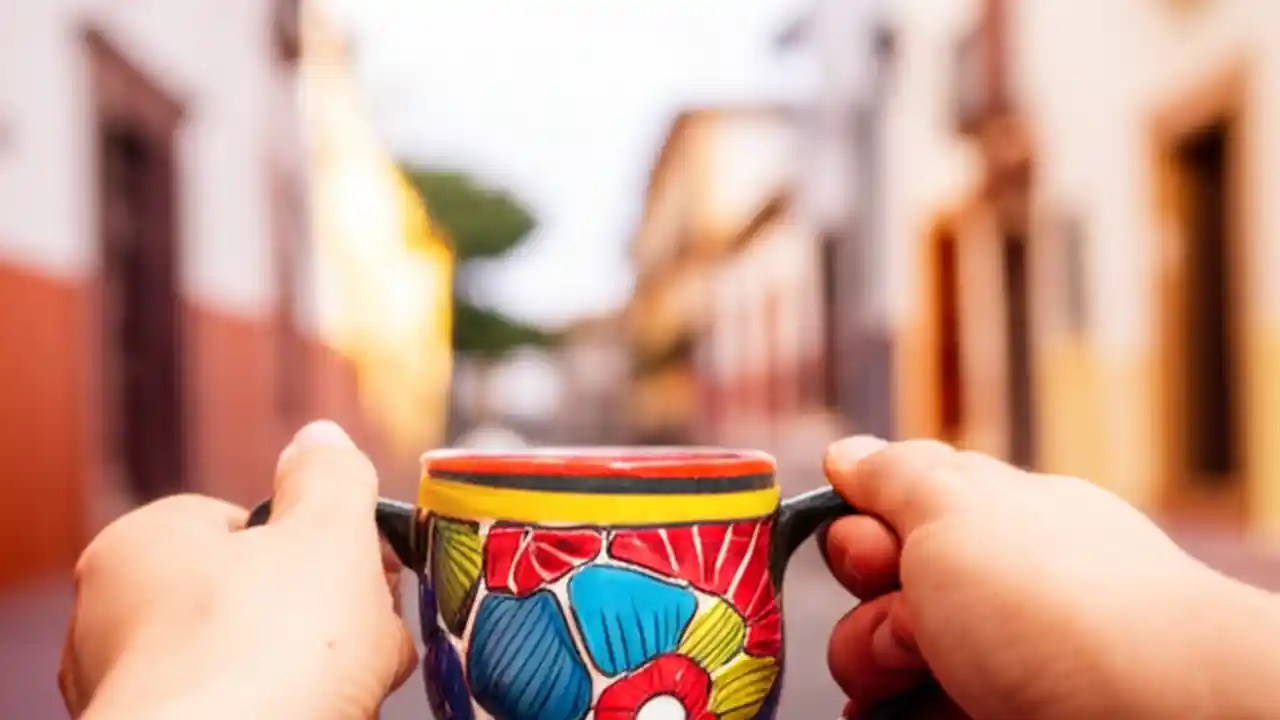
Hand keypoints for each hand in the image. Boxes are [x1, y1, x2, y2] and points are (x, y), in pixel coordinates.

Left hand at [59, 421, 416, 719]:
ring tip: (362, 681)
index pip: (237, 522)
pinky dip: (290, 706)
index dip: (309, 541)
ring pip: (254, 661)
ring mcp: (139, 695)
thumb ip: (329, 477)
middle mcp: (116, 622)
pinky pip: (247, 707)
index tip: (357, 567)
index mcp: (140, 548)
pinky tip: (332, 712)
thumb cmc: (269, 645)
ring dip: (317, 666)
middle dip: (323, 611)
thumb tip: (321, 438)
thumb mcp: (326, 533)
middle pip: (252, 596)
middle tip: (372, 627)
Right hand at [822, 437, 1279, 718]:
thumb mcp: (957, 501)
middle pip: (880, 593)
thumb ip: (893, 475)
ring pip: (886, 662)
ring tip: (919, 679)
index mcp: (994, 522)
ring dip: (875, 666)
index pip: (894, 515)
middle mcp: (993, 590)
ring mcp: (994, 664)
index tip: (876, 554)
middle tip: (911, 625)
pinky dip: (891, 715)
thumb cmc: (1052, 598)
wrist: (1151, 714)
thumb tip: (847, 454)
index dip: (862, 536)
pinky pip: (909, 715)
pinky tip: (898, 714)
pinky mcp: (987, 718)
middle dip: (867, 610)